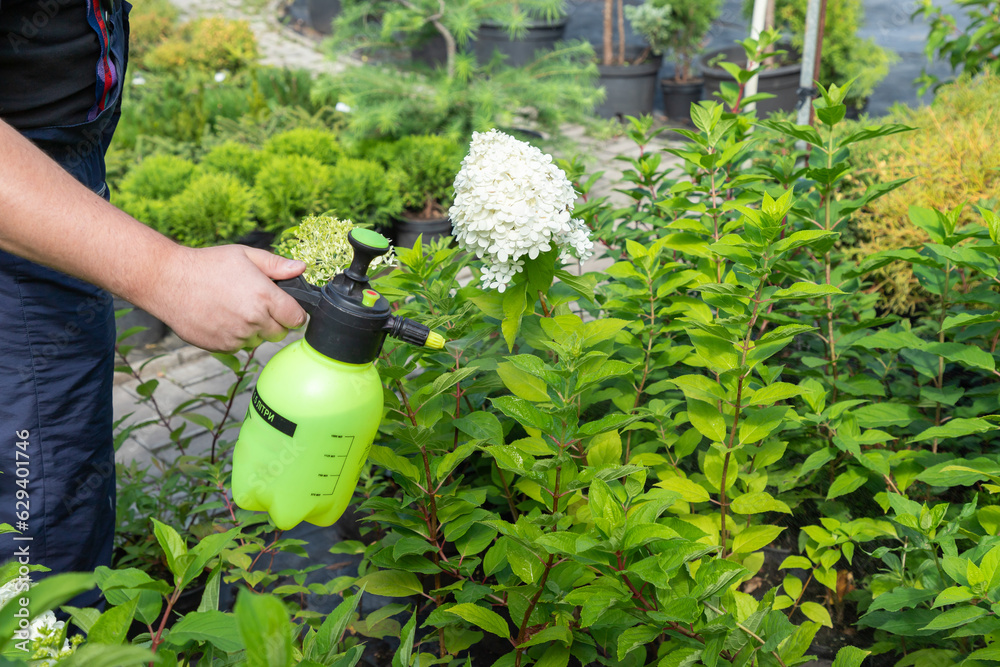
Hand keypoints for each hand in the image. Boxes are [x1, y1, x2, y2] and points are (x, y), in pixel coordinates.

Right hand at [145, 245, 307, 351]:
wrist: (167, 281)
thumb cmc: (206, 264)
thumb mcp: (245, 255)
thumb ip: (276, 265)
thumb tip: (300, 268)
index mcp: (265, 297)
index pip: (297, 319)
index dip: (294, 313)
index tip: (287, 308)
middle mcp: (253, 320)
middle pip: (280, 333)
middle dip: (275, 322)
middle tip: (259, 306)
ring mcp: (236, 336)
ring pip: (258, 341)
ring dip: (254, 330)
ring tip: (236, 309)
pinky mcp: (220, 346)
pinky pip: (238, 347)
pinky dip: (235, 337)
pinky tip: (221, 318)